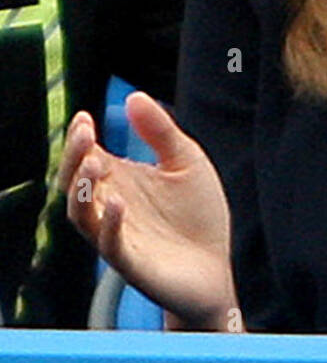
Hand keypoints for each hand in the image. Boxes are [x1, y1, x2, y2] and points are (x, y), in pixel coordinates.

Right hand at [60, 93, 238, 329]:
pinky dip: (109, 224)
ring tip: (97, 162)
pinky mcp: (132, 262)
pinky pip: (110, 245)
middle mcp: (110, 206)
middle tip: (85, 133)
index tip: (85, 117)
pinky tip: (119, 203)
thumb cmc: (198, 214)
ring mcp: (117, 235)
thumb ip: (160, 131)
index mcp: (119, 181)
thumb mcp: (186, 161)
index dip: (80, 138)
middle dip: (74, 157)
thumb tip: (133, 96)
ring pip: (81, 214)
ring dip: (83, 188)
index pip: (86, 156)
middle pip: (74, 182)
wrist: (217, 267)